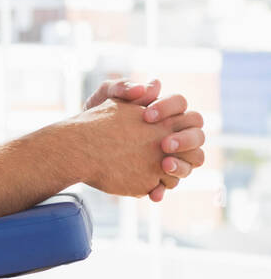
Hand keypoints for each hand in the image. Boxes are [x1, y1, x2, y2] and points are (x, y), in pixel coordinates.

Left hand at [82, 78, 204, 200]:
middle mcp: (173, 132)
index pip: (180, 105)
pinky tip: (153, 193)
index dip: (168, 109)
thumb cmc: (96, 113)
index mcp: (163, 110)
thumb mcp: (104, 97)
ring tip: (164, 166)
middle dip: (185, 139)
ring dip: (183, 164)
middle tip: (164, 144)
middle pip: (197, 133)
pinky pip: (171, 183)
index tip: (146, 115)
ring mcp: (170, 155)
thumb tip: (151, 85)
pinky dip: (163, 189)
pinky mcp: (158, 174)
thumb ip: (123, 88)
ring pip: (194, 159)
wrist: (79, 142)